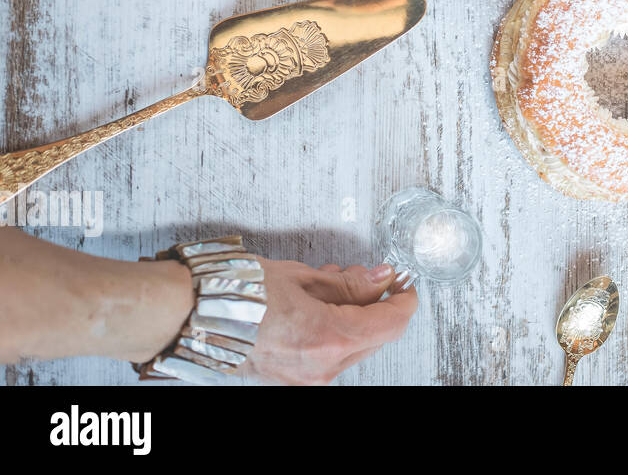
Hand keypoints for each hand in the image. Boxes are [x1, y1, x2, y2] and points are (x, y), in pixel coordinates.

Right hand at [241, 260, 416, 384]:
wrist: (191, 316)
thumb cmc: (237, 293)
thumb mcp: (304, 277)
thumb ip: (350, 284)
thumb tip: (381, 279)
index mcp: (328, 339)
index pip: (390, 323)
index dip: (404, 299)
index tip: (406, 283)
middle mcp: (320, 367)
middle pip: (375, 337)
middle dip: (380, 305)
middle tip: (373, 278)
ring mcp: (306, 378)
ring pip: (353, 347)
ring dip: (355, 316)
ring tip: (334, 283)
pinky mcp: (292, 379)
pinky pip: (329, 355)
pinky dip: (334, 330)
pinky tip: (319, 305)